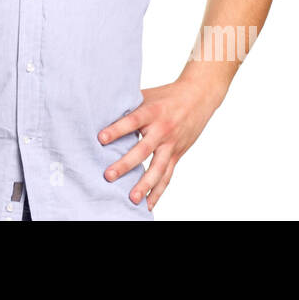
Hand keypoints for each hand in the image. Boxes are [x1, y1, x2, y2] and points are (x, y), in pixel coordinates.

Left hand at [96, 77, 223, 211]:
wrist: (198, 97)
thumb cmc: (166, 95)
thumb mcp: (147, 96)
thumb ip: (128, 106)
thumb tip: (101, 112)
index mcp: (152, 112)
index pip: (132, 121)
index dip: (116, 130)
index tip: (100, 139)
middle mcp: (162, 130)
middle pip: (143, 150)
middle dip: (125, 164)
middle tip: (109, 175)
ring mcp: (171, 144)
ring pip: (158, 168)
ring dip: (145, 185)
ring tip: (132, 198)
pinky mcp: (177, 154)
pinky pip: (167, 175)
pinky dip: (158, 191)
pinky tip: (148, 204)